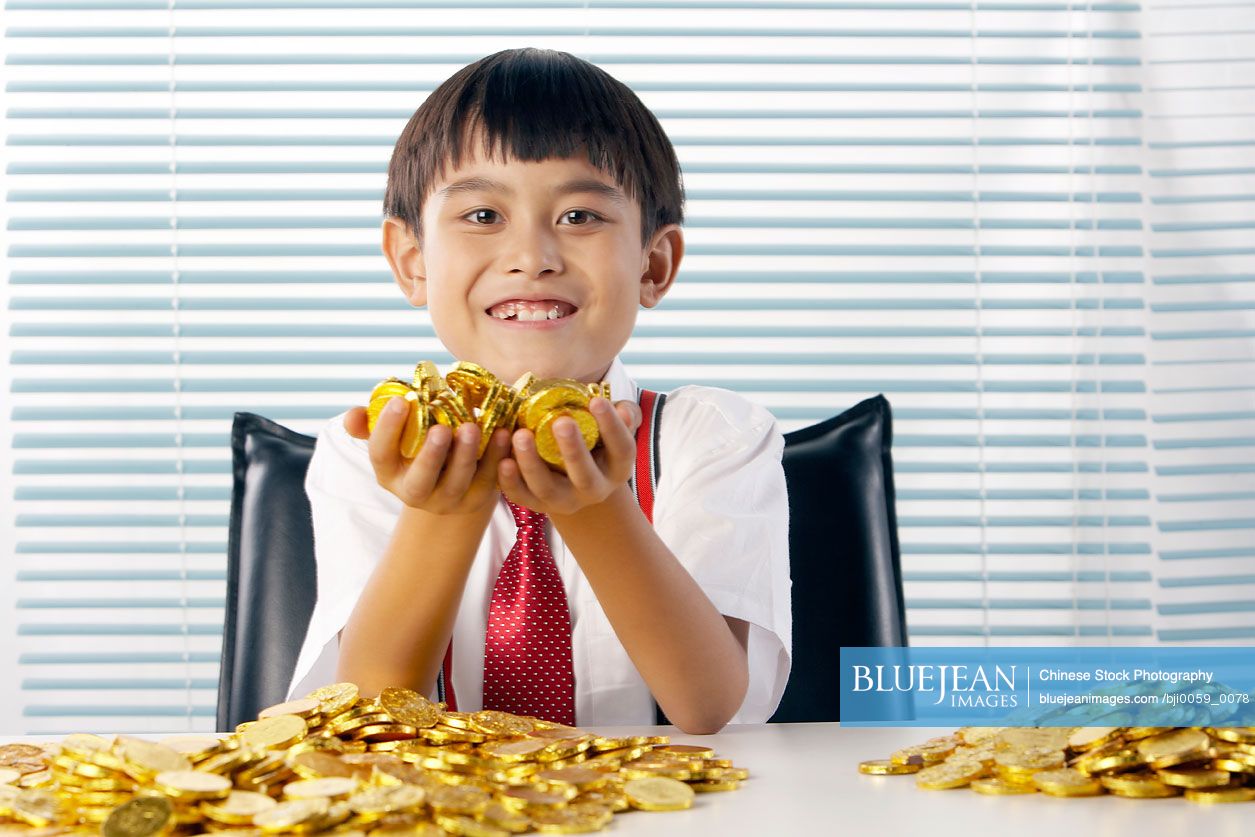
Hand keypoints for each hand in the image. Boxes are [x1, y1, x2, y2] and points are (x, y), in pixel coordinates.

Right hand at [344, 397, 510, 514]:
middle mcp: (415, 492)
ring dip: (465, 456)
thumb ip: (372, 422)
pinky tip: (503, 433)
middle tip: (441, 428)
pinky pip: (488, 480)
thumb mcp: (393, 434)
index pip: (380, 454)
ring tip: (472, 427)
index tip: (400, 401)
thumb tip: (353, 416)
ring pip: (456, 483)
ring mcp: (447, 499)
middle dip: (430, 456)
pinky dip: (496, 457)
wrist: (450, 476)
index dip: (387, 430)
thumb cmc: (416, 442)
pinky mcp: (476, 499)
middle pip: (420, 481)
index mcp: (389, 472)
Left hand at [498, 396, 642, 516]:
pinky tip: (503, 460)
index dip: (612, 427)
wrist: (573, 478)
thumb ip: (622, 415)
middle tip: (562, 421)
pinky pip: (521, 496)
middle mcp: (593, 490)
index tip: (597, 400)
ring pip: (547, 488)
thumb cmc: (594, 441)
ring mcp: (564, 501)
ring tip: (521, 435)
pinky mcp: (537, 504)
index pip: (622, 449)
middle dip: (573, 450)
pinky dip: (509, 481)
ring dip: (532, 463)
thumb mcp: (612, 428)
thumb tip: (621, 409)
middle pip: (585, 476)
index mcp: (617, 469)